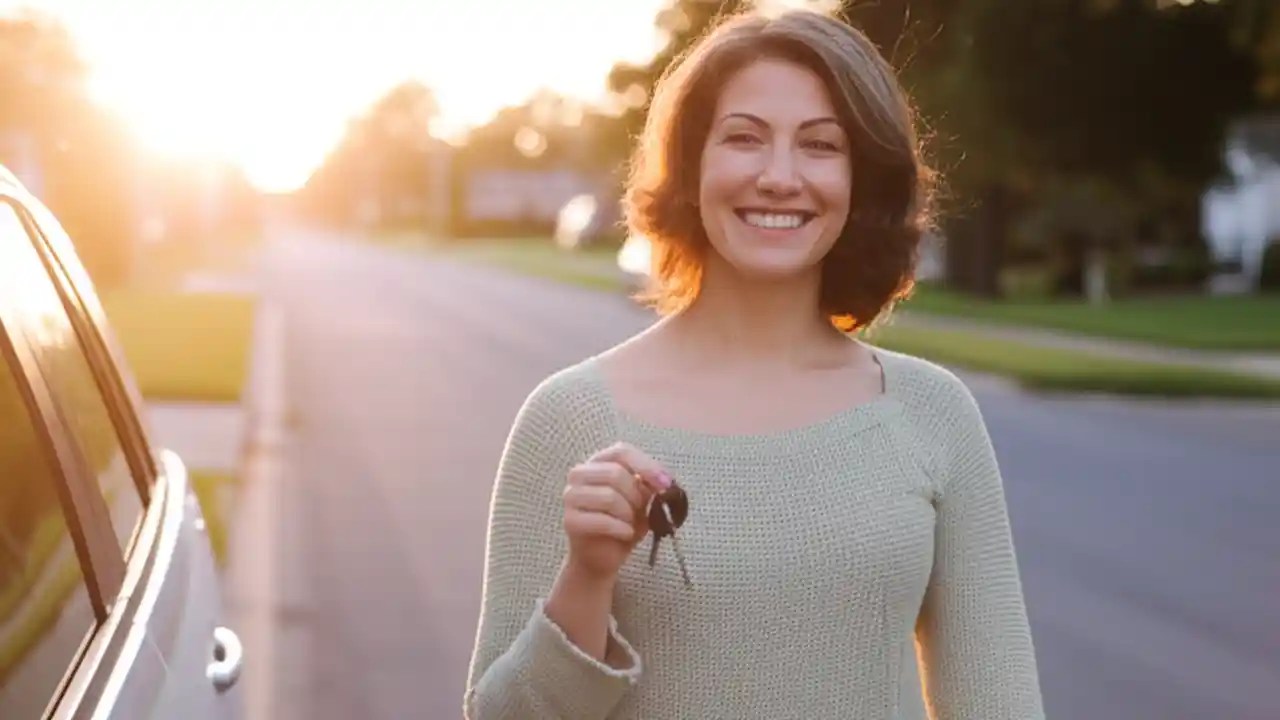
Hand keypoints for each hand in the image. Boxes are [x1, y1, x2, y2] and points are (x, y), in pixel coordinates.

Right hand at [561, 442, 671, 582]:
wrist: (602, 556)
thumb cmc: (622, 523)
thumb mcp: (642, 500)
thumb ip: (649, 486)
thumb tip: (664, 481)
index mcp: (599, 462)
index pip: (622, 451)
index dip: (646, 466)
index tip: (666, 484)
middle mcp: (580, 474)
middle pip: (615, 473)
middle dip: (636, 496)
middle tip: (641, 511)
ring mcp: (571, 496)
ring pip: (608, 496)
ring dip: (628, 514)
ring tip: (630, 524)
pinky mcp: (570, 520)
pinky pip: (601, 520)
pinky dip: (620, 528)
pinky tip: (625, 533)